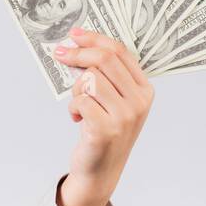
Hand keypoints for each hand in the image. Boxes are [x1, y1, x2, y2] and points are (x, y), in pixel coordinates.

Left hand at [52, 26, 154, 205]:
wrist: (100, 171)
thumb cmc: (104, 132)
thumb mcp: (115, 102)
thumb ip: (107, 76)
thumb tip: (79, 45)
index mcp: (145, 90)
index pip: (120, 52)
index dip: (94, 39)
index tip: (75, 34)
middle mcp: (139, 102)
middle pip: (104, 60)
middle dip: (78, 54)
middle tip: (60, 54)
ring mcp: (124, 116)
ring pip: (90, 80)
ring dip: (76, 90)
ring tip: (79, 107)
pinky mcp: (105, 129)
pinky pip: (80, 100)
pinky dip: (73, 108)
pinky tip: (78, 120)